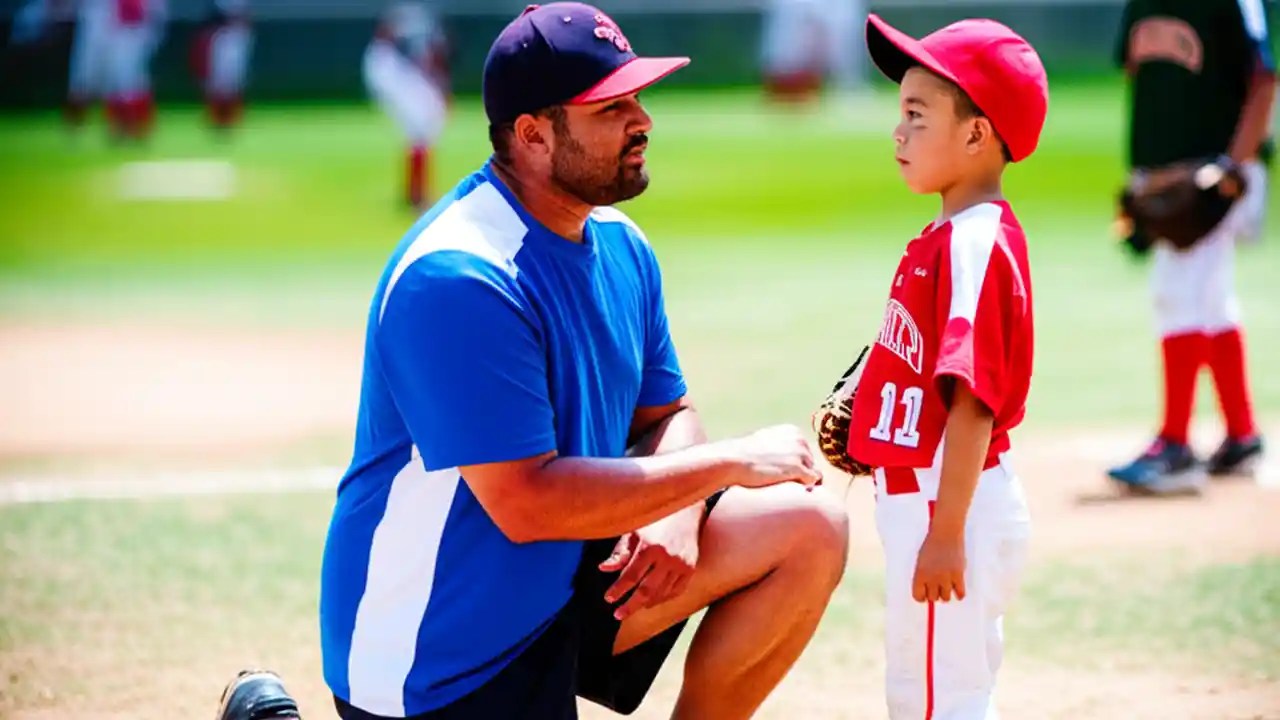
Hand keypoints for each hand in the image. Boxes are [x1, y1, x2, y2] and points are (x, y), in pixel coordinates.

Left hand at [599, 505, 702, 620]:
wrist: (686, 511)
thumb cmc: (655, 521)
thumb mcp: (634, 531)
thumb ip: (620, 552)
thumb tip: (603, 568)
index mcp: (649, 546)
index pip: (631, 576)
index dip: (618, 590)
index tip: (608, 599)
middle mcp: (667, 557)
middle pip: (646, 590)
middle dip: (630, 605)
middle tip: (618, 615)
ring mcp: (681, 565)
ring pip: (661, 594)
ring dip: (645, 604)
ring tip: (633, 607)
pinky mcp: (691, 569)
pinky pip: (676, 592)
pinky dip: (663, 599)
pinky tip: (652, 601)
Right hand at [728, 424, 823, 488]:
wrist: (733, 460)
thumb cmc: (743, 455)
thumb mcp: (764, 442)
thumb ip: (778, 447)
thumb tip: (783, 461)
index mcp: (792, 431)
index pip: (806, 451)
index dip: (797, 464)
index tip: (785, 473)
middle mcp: (799, 439)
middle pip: (811, 462)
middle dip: (802, 473)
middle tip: (787, 483)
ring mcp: (800, 452)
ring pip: (815, 472)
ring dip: (804, 482)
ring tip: (789, 489)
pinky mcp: (797, 467)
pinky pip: (813, 480)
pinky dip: (806, 487)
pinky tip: (793, 491)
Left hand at [912, 530, 965, 602]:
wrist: (945, 533)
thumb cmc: (932, 544)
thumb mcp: (921, 560)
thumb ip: (922, 575)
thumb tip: (926, 589)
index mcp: (919, 574)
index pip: (918, 596)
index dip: (922, 597)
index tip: (925, 596)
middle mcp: (932, 578)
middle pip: (932, 598)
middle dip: (934, 595)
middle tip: (937, 589)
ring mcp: (946, 577)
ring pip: (946, 598)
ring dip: (946, 594)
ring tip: (947, 588)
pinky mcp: (958, 575)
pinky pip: (960, 594)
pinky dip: (959, 594)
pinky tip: (958, 590)